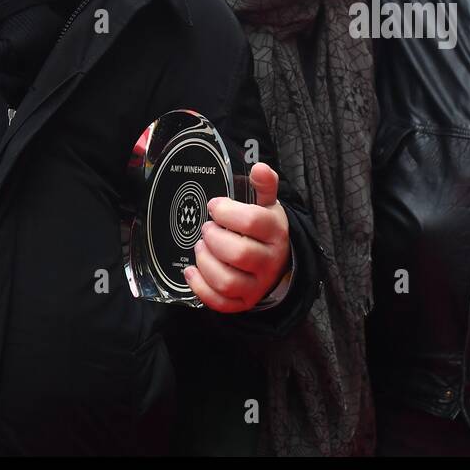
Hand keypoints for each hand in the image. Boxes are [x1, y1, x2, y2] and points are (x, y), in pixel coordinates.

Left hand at [185, 162, 290, 312]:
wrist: (279, 264)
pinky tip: (191, 271)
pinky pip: (219, 302)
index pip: (252, 222)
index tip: (214, 207)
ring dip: (205, 262)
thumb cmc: (266, 232)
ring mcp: (256, 285)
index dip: (227, 212)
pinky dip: (200, 287)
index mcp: (276, 233)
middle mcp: (269, 261)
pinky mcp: (243, 302)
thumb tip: (260, 166)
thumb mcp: (268, 206)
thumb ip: (265, 185)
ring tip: (200, 247)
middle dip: (214, 238)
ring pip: (227, 281)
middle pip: (239, 253)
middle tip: (207, 229)